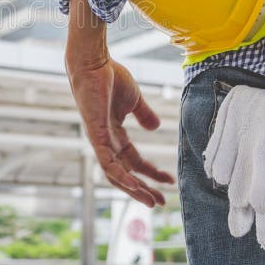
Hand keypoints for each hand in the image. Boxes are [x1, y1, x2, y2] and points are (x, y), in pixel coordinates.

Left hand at [65, 0, 174, 206]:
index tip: (169, 181)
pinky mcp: (96, 135)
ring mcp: (99, 140)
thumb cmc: (110, 77)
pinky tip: (134, 185)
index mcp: (114, 134)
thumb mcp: (134, 99)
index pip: (134, 160)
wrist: (94, 62)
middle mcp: (105, 141)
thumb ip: (143, 115)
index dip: (150, 172)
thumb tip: (156, 127)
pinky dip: (120, 175)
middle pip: (124, 172)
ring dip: (133, 189)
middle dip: (142, 188)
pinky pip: (107, 162)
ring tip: (151, 201)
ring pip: (115, 174)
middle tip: (161, 203)